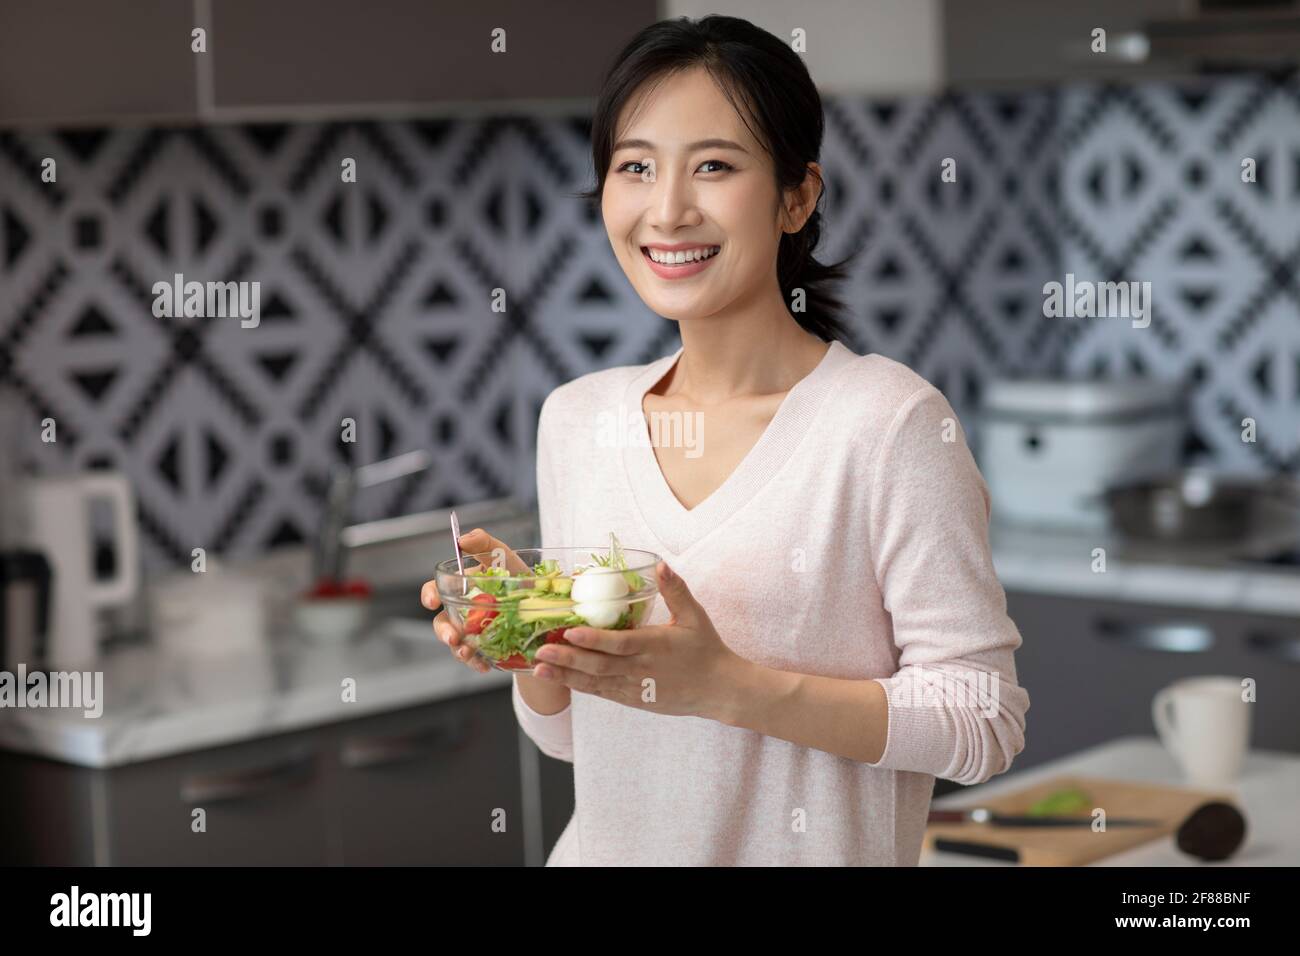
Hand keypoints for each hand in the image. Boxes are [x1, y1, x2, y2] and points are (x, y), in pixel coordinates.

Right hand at [420, 527, 527, 673]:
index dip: (429, 594)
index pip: (436, 590)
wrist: (547, 607)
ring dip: (458, 650)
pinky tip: (485, 666)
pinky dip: (477, 663)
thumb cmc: (521, 578)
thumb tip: (463, 540)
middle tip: (453, 637)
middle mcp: (464, 612)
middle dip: (443, 631)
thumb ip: (485, 544)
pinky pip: (475, 659)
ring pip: (456, 644)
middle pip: (442, 622)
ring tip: (467, 654)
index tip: (432, 602)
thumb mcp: (506, 557)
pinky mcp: (486, 650)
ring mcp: (474, 633)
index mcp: (464, 588)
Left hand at [529, 561, 747, 719]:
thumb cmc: (706, 649)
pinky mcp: (634, 700)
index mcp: (654, 646)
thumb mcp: (694, 616)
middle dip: (567, 659)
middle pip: (599, 666)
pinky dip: (581, 686)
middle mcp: (641, 669)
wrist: (719, 689)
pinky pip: (603, 693)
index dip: (593, 641)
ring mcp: (636, 688)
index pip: (618, 644)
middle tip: (540, 652)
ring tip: (539, 669)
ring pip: (596, 683)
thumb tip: (660, 564)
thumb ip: (675, 590)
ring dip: (566, 676)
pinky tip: (561, 679)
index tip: (569, 633)